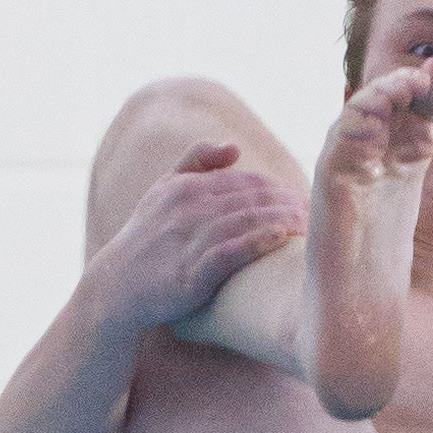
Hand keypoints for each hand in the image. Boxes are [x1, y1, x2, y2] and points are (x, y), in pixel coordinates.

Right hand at [88, 142, 307, 331]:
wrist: (116, 287)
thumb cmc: (146, 240)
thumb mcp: (162, 191)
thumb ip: (196, 162)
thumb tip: (234, 146)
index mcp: (185, 186)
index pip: (244, 180)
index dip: (277, 189)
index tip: (302, 201)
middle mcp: (187, 207)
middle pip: (251, 197)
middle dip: (287, 203)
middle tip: (316, 214)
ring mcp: (189, 238)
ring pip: (247, 219)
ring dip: (282, 219)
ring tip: (309, 227)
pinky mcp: (192, 272)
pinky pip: (234, 250)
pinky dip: (260, 240)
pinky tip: (282, 238)